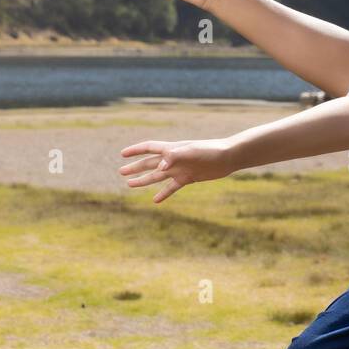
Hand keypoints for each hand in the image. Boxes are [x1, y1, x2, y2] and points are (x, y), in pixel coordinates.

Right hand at [118, 137, 234, 202]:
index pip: (149, 148)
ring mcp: (180, 169)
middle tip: (121, 172)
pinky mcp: (188, 178)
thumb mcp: (191, 152)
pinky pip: (172, 187)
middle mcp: (173, 159)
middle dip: (135, 167)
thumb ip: (174, 156)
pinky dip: (163, 193)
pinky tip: (155, 200)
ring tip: (130, 184)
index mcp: (172, 149)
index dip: (136, 150)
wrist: (227, 157)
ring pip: (157, 176)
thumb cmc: (210, 150)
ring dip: (144, 180)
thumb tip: (160, 167)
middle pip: (150, 163)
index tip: (122, 154)